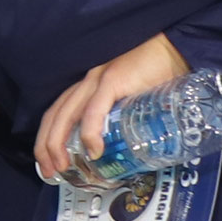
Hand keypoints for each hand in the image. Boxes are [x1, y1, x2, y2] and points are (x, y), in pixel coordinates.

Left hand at [34, 33, 191, 178]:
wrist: (175, 49)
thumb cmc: (156, 77)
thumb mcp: (132, 103)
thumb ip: (123, 121)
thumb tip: (121, 153)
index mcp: (87, 88)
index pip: (56, 115)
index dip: (46, 140)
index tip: (48, 164)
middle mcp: (86, 83)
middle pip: (55, 116)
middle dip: (46, 147)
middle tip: (51, 171)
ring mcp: (98, 80)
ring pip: (67, 113)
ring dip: (59, 143)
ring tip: (65, 165)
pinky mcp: (114, 80)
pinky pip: (95, 108)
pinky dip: (90, 131)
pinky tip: (93, 150)